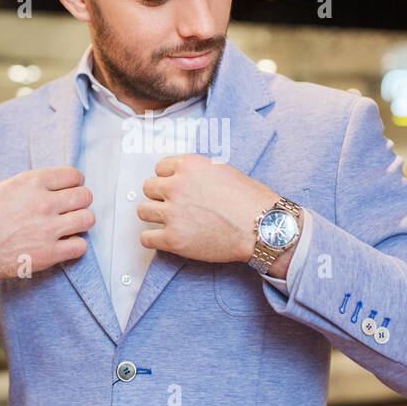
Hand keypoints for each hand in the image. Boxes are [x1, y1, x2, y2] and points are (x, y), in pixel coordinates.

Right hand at [0, 166, 93, 299]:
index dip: (74, 182)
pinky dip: (75, 245)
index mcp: (30, 182)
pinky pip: (81, 246)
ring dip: (81, 222)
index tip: (70, 189)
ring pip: (88, 219)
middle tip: (70, 208)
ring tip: (69, 226)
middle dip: (80, 201)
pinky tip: (63, 244)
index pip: (73, 175)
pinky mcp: (48, 254)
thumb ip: (33, 184)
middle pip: (85, 196)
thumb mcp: (4, 188)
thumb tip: (59, 183)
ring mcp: (47, 230)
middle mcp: (41, 203)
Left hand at [137, 154, 284, 267]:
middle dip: (160, 196)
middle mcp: (177, 186)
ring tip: (170, 222)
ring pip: (143, 211)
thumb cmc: (251, 201)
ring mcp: (173, 213)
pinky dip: (154, 239)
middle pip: (148, 188)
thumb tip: (181, 178)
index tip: (175, 188)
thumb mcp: (223, 171)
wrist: (264, 228)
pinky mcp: (173, 239)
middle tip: (174, 206)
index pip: (159, 167)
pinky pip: (146, 238)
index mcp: (189, 165)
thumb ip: (197, 173)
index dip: (168, 179)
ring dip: (154, 216)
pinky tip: (166, 239)